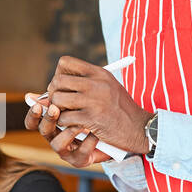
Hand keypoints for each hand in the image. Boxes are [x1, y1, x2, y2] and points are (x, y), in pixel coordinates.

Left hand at [26, 57, 150, 164]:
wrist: (141, 128)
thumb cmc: (121, 110)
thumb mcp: (108, 88)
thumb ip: (85, 85)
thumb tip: (50, 88)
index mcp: (99, 73)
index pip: (65, 62)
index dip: (59, 74)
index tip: (64, 87)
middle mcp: (96, 84)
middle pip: (57, 81)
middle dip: (53, 93)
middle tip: (60, 104)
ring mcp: (93, 100)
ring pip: (57, 99)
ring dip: (57, 110)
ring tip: (67, 115)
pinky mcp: (91, 118)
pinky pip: (64, 118)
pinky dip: (65, 123)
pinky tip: (74, 125)